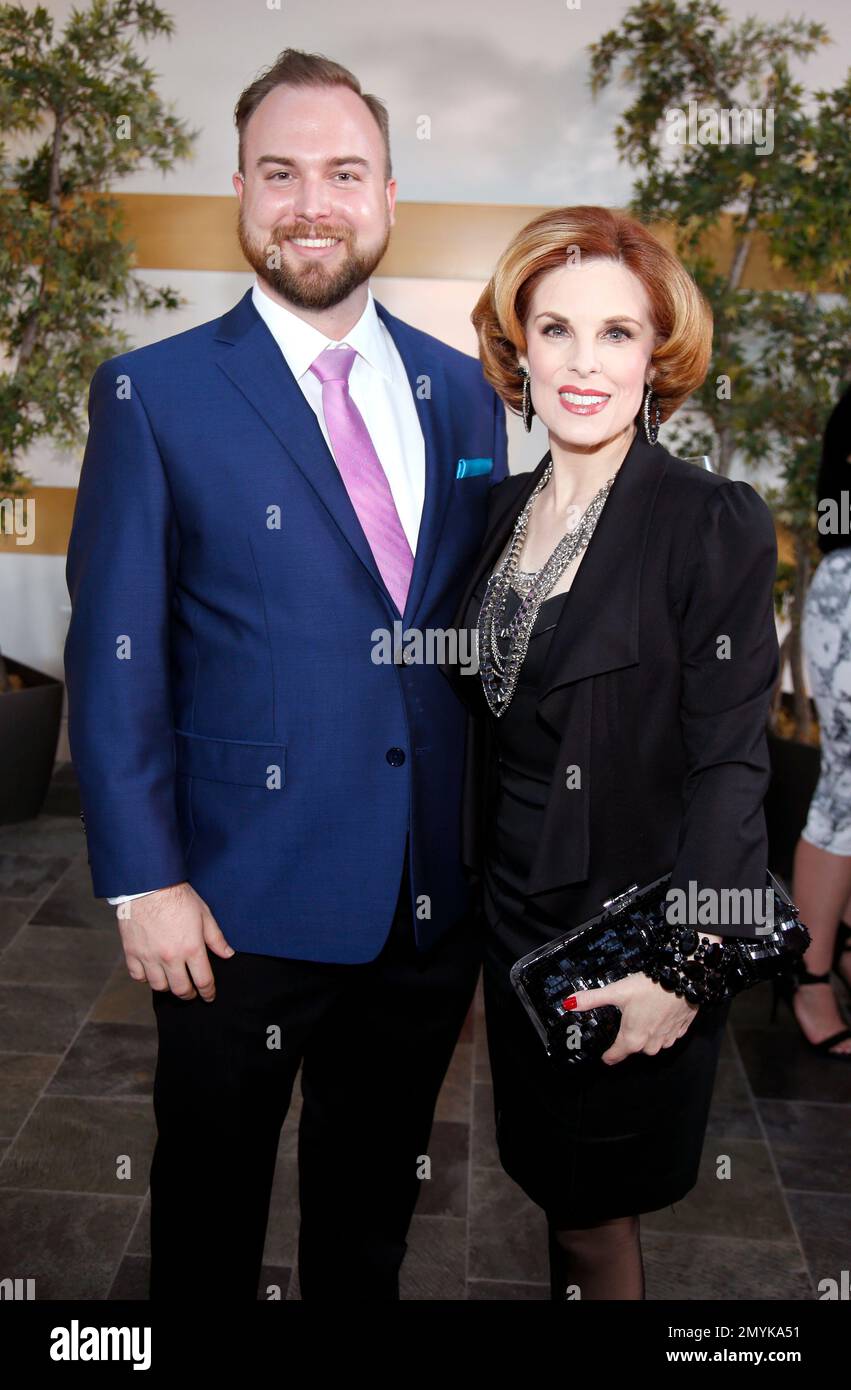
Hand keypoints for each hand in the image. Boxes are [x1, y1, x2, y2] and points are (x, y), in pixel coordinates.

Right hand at [115, 881, 234, 1000]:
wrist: (148, 885)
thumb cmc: (178, 897)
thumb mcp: (204, 915)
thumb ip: (216, 938)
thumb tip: (228, 954)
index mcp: (191, 948)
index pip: (203, 981)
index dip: (208, 992)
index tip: (209, 996)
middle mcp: (170, 957)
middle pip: (181, 989)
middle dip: (189, 994)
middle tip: (192, 992)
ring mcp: (149, 957)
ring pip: (159, 986)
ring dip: (168, 987)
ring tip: (173, 981)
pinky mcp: (132, 953)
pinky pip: (138, 976)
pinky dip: (145, 978)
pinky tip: (152, 971)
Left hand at [568, 971, 698, 1064]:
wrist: (684, 980)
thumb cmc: (649, 987)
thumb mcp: (617, 991)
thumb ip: (592, 999)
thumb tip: (569, 1003)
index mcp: (633, 1039)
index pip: (616, 1055)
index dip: (608, 1055)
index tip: (604, 1056)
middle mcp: (650, 1045)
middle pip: (634, 1048)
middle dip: (629, 1038)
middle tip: (626, 1022)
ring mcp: (667, 1039)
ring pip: (652, 1043)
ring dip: (647, 1033)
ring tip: (643, 1015)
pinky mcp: (681, 1031)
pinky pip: (667, 1036)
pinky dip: (662, 1027)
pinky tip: (660, 1014)